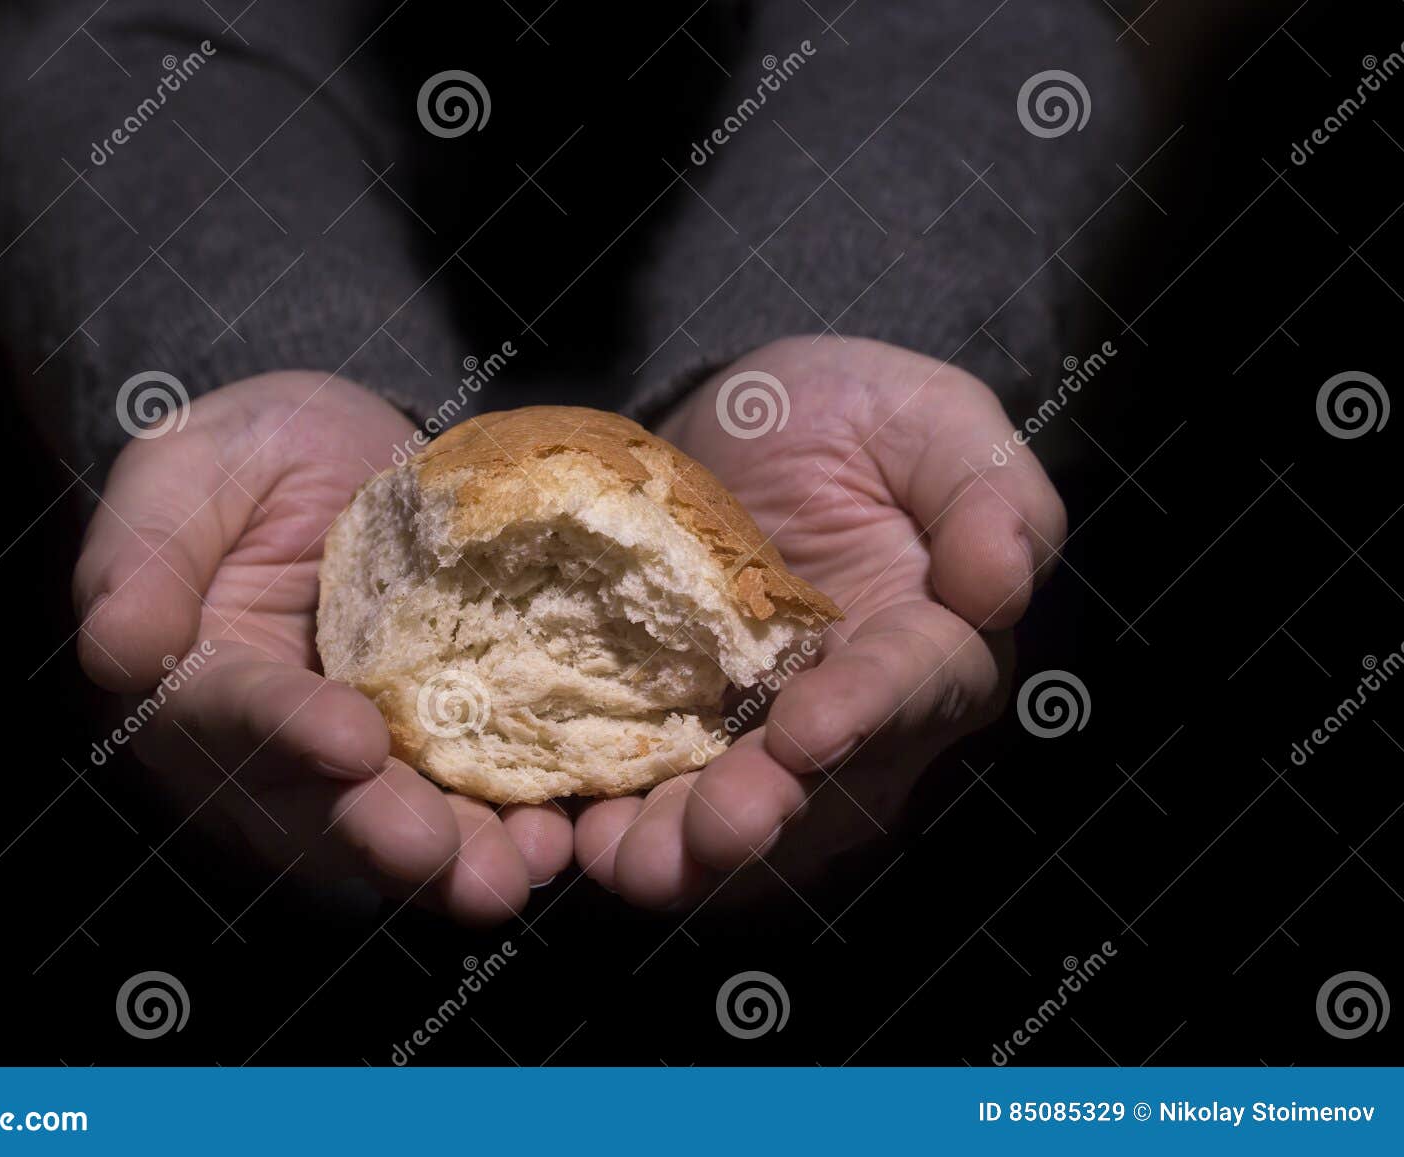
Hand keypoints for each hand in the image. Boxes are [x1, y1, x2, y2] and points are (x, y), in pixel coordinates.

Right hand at [73, 372, 570, 923]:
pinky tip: (559, 838)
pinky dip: (513, 829)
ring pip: (394, 833)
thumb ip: (149, 545)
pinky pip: (471, 808)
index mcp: (195, 681)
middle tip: (436, 855)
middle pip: (313, 810)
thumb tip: (120, 648)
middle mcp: (270, 752)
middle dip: (377, 835)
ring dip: (454, 863)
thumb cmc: (260, 454)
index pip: (229, 714)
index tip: (350, 742)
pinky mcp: (440, 763)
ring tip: (512, 872)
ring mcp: (359, 770)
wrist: (361, 463)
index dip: (284, 731)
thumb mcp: (193, 462)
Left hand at [574, 337, 1065, 908]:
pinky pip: (650, 789)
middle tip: (708, 838)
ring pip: (732, 812)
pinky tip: (567, 834)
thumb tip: (1001, 586)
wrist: (738, 430)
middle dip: (760, 817)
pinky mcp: (677, 738)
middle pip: (817, 786)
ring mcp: (758, 738)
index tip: (805, 733)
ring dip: (678, 847)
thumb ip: (985, 490)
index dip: (861, 715)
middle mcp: (854, 718)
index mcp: (932, 645)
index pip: (908, 688)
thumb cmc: (853, 414)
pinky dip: (613, 817)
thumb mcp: (930, 417)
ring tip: (623, 858)